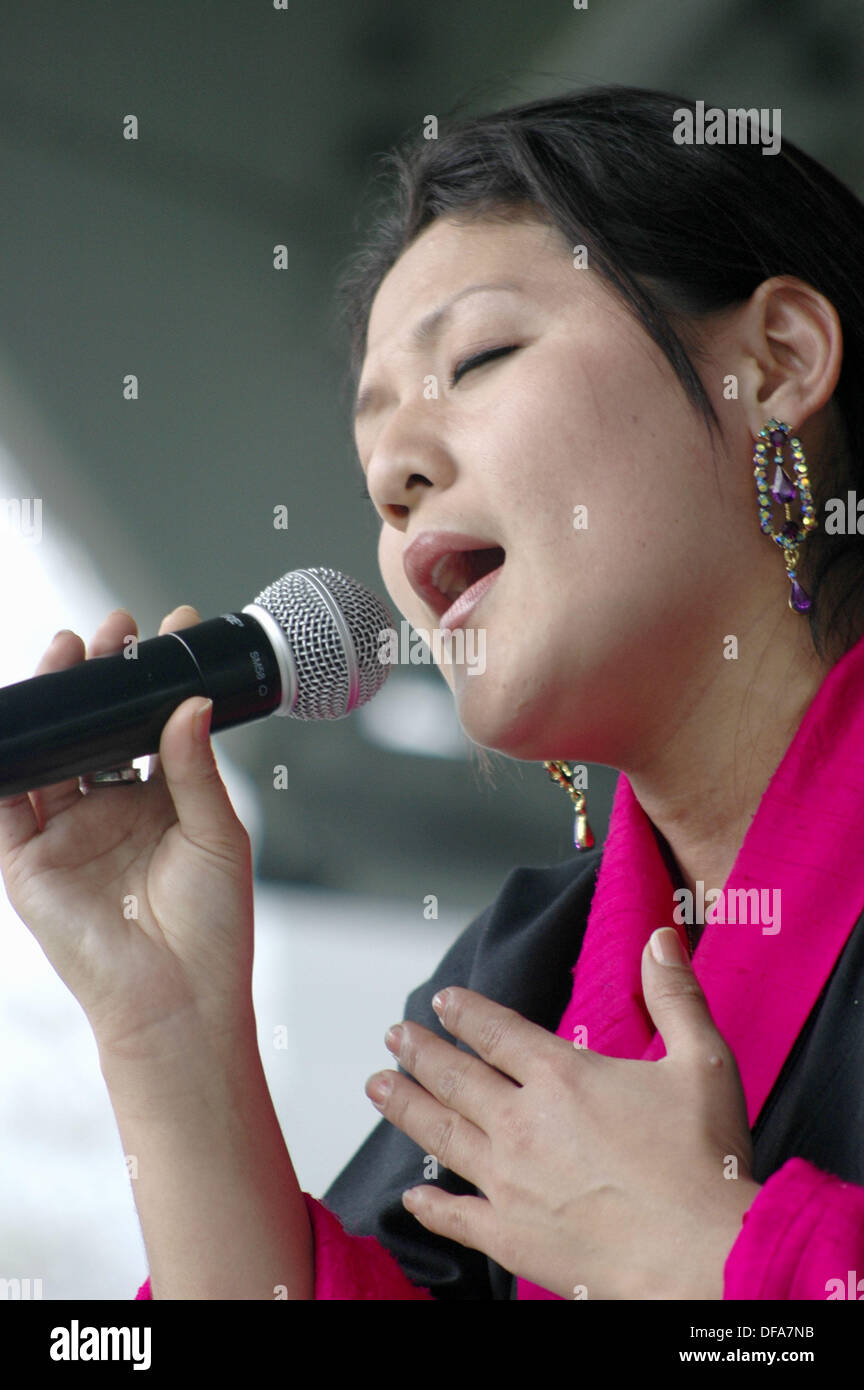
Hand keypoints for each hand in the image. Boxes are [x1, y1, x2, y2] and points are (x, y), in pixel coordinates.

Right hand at [0, 607, 255, 1057]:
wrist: (177, 999)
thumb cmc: (211, 928)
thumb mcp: (215, 833)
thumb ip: (194, 767)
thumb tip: (189, 703)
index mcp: (163, 805)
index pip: (152, 727)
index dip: (157, 681)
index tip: (170, 631)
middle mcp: (112, 812)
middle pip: (97, 730)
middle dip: (103, 677)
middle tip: (115, 630)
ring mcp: (68, 833)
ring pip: (53, 754)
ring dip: (57, 702)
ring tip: (69, 650)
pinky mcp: (29, 861)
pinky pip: (8, 800)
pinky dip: (8, 757)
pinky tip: (18, 714)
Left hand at [365, 928, 760, 1299]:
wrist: (704, 1259)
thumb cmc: (706, 1163)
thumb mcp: (702, 1061)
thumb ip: (675, 995)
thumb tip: (658, 938)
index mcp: (562, 1076)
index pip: (497, 1032)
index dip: (466, 1014)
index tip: (442, 1001)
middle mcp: (523, 1123)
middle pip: (455, 1078)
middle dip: (419, 1052)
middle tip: (392, 1036)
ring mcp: (510, 1182)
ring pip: (441, 1135)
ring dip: (406, 1107)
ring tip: (377, 1088)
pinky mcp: (511, 1236)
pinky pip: (457, 1217)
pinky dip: (430, 1206)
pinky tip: (411, 1198)